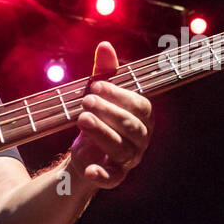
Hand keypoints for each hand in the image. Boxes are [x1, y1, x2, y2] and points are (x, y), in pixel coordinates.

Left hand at [68, 42, 151, 188]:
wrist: (84, 153)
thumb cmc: (97, 119)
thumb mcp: (98, 96)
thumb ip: (104, 74)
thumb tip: (104, 45)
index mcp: (142, 117)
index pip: (139, 105)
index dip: (118, 95)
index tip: (95, 86)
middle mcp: (140, 139)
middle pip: (131, 127)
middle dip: (108, 113)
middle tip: (84, 102)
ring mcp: (129, 159)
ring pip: (121, 149)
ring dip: (101, 134)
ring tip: (81, 119)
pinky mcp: (114, 176)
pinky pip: (112, 178)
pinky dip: (102, 175)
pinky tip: (89, 168)